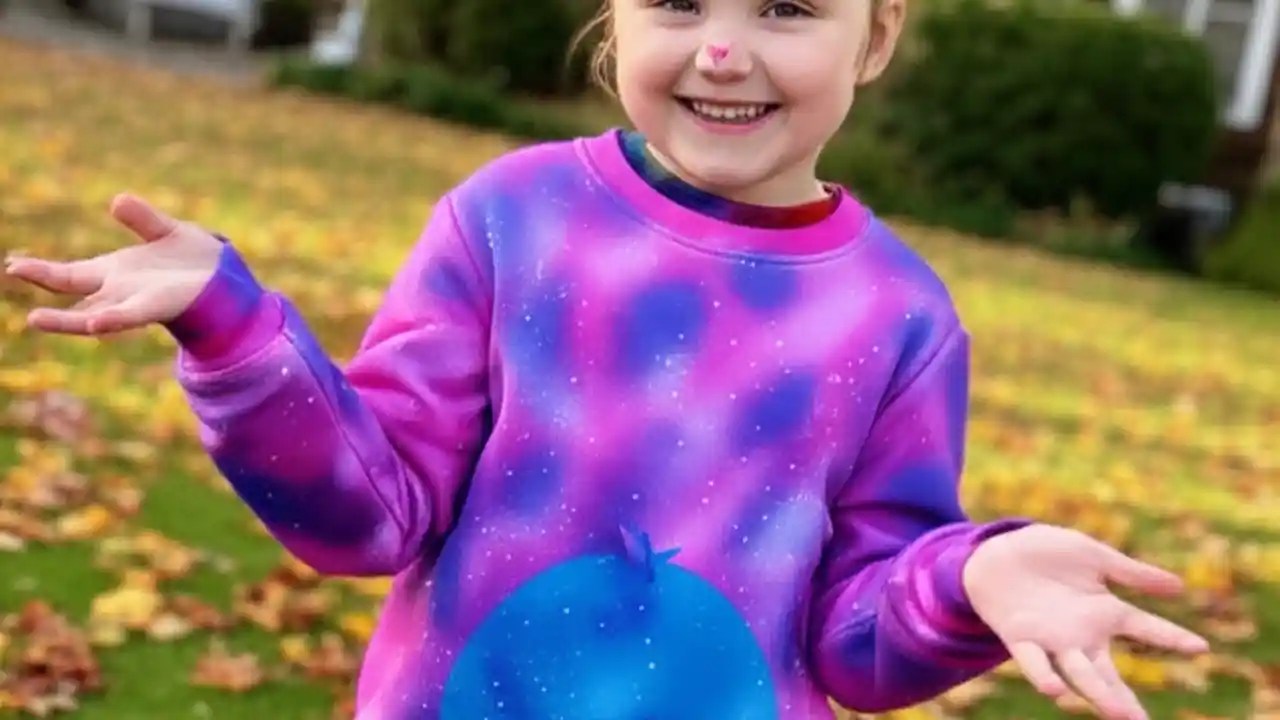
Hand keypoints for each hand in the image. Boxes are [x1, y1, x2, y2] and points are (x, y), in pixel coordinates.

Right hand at [5, 193, 222, 335]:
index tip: (13, 265)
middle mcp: (120, 291)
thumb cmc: (194, 259)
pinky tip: (95, 321)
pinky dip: (112, 319)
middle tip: (12, 273)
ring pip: (96, 314)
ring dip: (68, 319)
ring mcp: (137, 301)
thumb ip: (142, 219)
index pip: (70, 274)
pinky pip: (131, 316)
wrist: (229, 282)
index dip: (42, 271)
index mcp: (115, 273)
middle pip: (74, 290)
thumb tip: (117, 200)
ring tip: (36, 319)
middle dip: (45, 284)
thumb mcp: (165, 231)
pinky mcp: (159, 307)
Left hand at [963, 524, 1207, 719]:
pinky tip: (1054, 689)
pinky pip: (1032, 661)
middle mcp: (1082, 635)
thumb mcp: (1093, 556)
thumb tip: (1179, 587)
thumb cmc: (1046, 553)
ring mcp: (1051, 639)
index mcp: (1105, 613)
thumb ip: (1132, 573)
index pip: (1147, 628)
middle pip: (1108, 675)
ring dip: (1094, 695)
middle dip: (1123, 699)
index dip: (1172, 637)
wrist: (995, 552)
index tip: (1201, 648)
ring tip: (1117, 714)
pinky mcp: (1020, 636)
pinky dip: (1042, 675)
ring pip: (1077, 674)